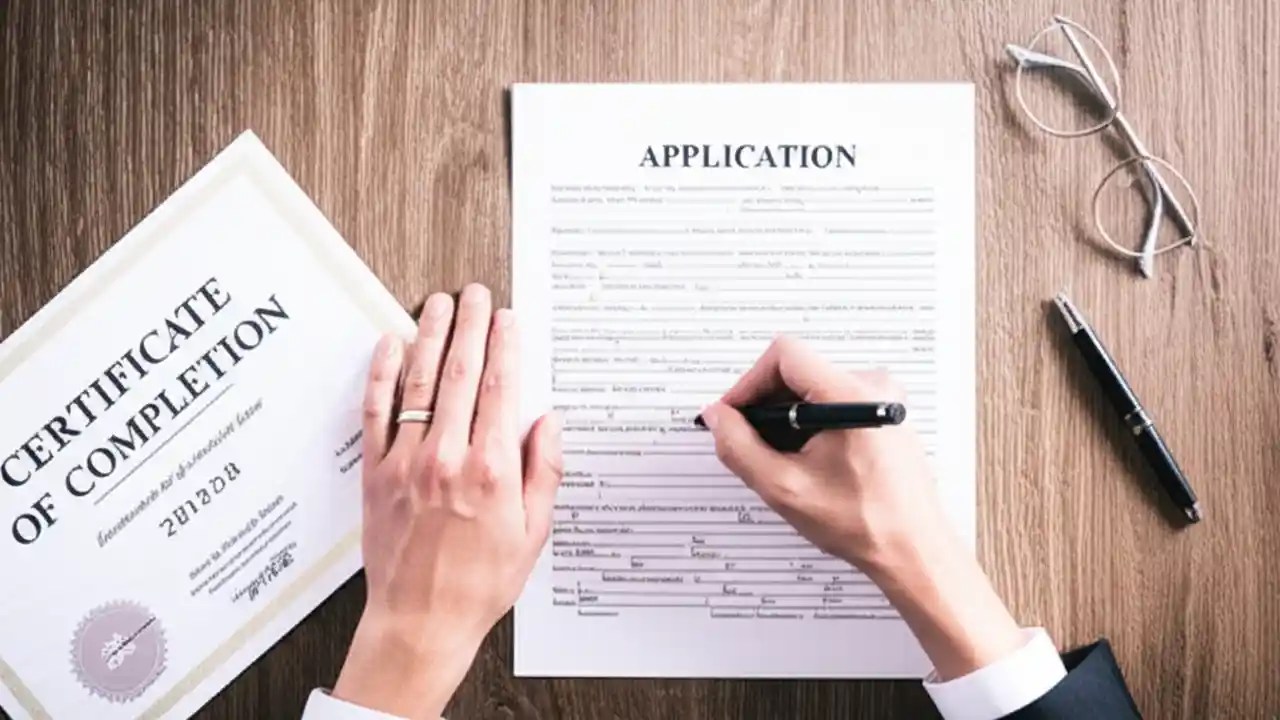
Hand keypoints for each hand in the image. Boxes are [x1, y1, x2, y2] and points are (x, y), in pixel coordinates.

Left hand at [332, 284, 562, 717]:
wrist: (421, 621)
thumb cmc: (480, 583)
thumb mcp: (533, 533)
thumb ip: (544, 472)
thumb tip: (547, 424)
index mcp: (491, 470)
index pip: (499, 389)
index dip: (504, 345)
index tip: (507, 318)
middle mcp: (447, 457)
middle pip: (458, 373)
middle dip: (469, 326)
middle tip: (474, 293)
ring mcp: (407, 462)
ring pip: (417, 383)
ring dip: (428, 336)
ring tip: (436, 303)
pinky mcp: (376, 473)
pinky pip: (376, 412)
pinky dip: (381, 374)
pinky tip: (388, 345)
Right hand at [700, 337, 1023, 679]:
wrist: (913, 550)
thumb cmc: (865, 523)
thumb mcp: (784, 487)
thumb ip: (739, 447)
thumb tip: (718, 418)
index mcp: (851, 396)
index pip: (785, 355)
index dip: (748, 382)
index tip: (734, 413)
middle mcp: (874, 387)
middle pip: (798, 370)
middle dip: (766, 405)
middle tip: (751, 443)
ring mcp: (883, 399)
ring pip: (813, 387)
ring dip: (788, 418)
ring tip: (784, 460)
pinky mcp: (885, 413)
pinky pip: (833, 401)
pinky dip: (811, 425)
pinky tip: (809, 461)